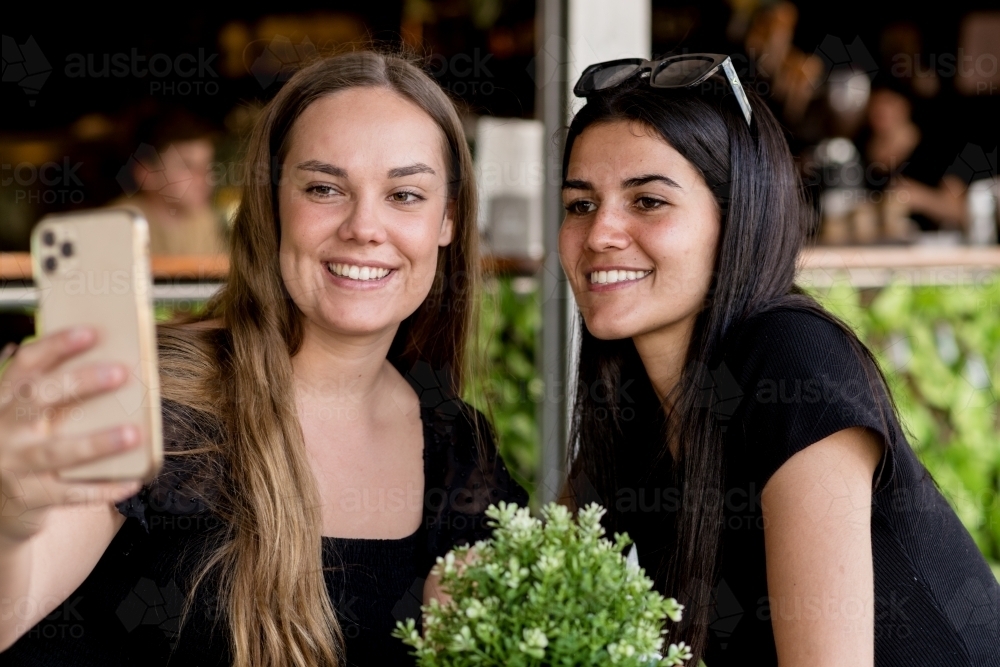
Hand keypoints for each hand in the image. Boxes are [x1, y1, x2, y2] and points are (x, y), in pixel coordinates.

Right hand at [0, 328, 141, 543]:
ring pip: (57, 451)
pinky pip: (72, 493)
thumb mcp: (28, 415)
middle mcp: (4, 429)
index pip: (25, 364)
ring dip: (97, 442)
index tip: (91, 332)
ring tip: (133, 433)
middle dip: (79, 382)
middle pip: (38, 398)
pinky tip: (133, 481)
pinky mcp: (30, 497)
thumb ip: (57, 395)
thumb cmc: (28, 445)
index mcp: (5, 400)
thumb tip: (118, 364)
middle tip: (121, 372)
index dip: (55, 345)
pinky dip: (104, 488)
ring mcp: (14, 465)